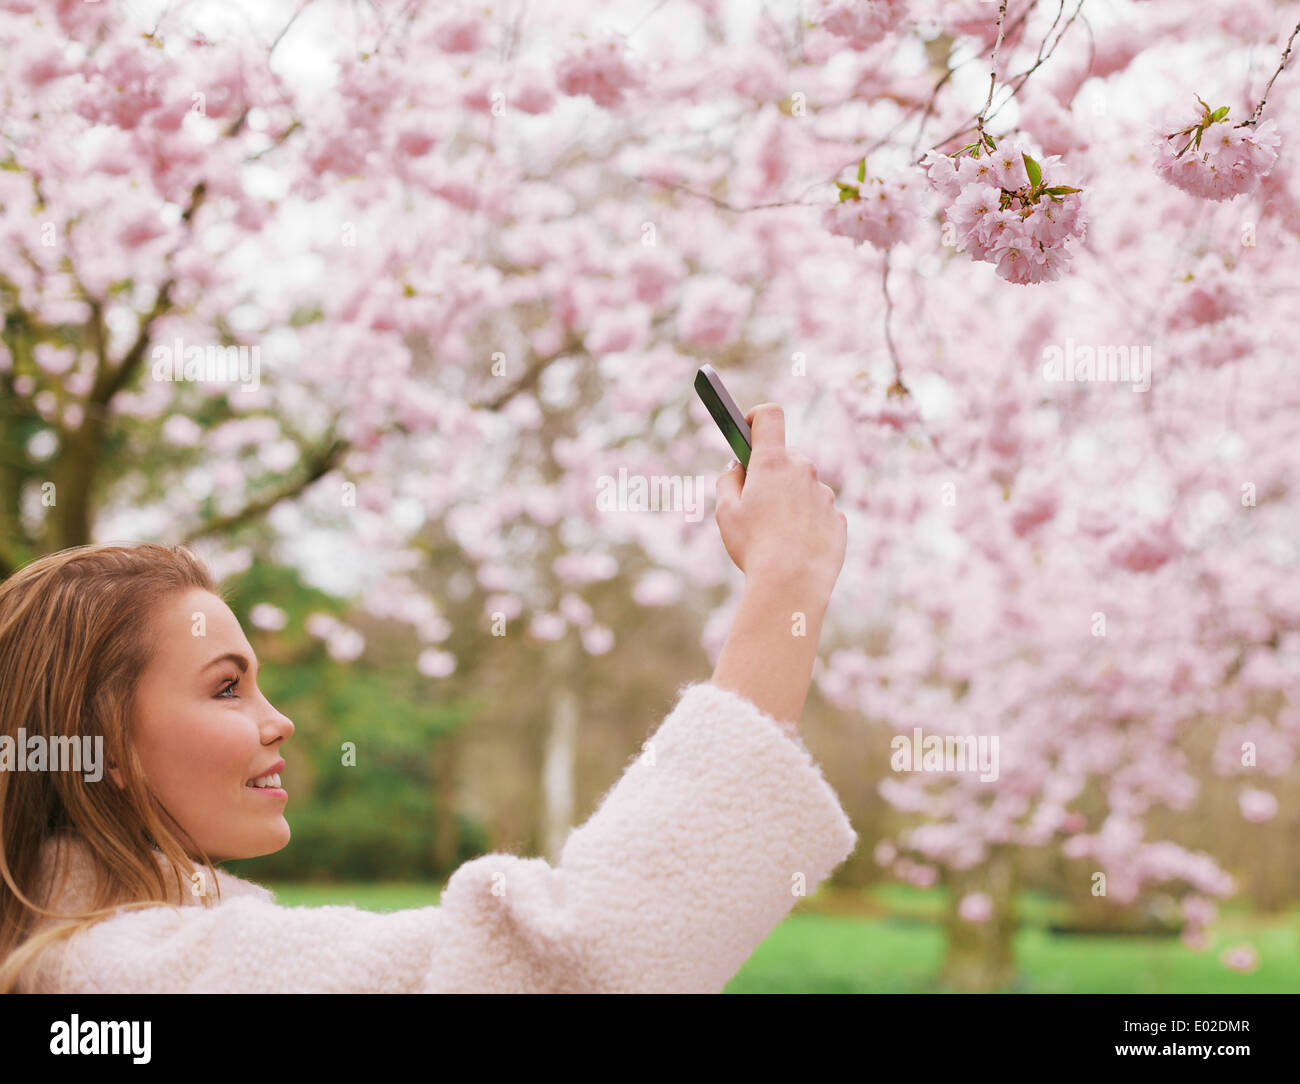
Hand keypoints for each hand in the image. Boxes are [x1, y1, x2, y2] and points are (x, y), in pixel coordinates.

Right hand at [713, 403, 847, 593]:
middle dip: (769, 474)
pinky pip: (817, 513)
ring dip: (789, 501)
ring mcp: (824, 495)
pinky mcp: (837, 519)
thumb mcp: (725, 512)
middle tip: (753, 503)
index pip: (769, 416)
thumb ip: (728, 482)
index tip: (747, 428)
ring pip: (802, 488)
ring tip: (774, 535)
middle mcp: (803, 470)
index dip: (755, 417)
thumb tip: (738, 469)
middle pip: (784, 459)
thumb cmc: (753, 546)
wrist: (792, 583)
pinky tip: (794, 547)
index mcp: (772, 462)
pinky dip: (805, 524)